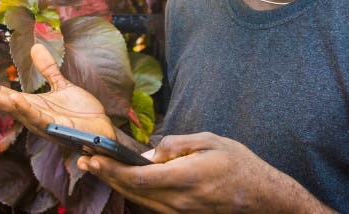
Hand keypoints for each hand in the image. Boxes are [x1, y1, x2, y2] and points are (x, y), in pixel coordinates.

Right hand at [0, 43, 115, 139]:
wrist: (101, 132)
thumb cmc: (81, 114)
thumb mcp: (62, 86)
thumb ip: (47, 70)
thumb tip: (34, 47)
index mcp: (30, 105)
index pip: (0, 93)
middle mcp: (30, 115)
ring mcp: (40, 122)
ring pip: (13, 109)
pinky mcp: (54, 126)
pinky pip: (37, 117)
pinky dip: (25, 108)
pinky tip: (14, 99)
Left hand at [77, 132, 331, 213]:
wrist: (263, 198)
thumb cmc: (239, 165)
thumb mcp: (211, 142)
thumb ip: (177, 145)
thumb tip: (149, 151)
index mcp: (186, 178)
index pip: (139, 177)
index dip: (112, 169)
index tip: (93, 157)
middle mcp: (179, 201)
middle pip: (132, 191)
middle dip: (106, 175)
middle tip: (84, 160)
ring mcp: (180, 212)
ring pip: (139, 200)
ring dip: (116, 184)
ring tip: (98, 168)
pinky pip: (151, 205)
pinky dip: (133, 192)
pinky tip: (124, 180)